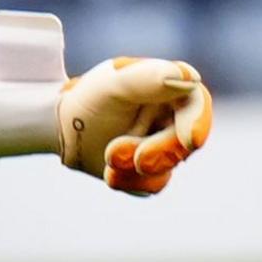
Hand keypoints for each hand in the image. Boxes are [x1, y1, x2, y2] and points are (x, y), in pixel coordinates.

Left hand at [55, 57, 213, 196]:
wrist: (63, 130)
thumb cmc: (91, 98)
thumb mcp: (114, 84)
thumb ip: (149, 77)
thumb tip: (189, 77)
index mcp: (170, 86)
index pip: (197, 103)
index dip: (199, 121)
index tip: (191, 140)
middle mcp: (174, 116)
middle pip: (184, 141)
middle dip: (156, 152)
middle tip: (117, 154)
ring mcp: (166, 145)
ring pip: (169, 166)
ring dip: (135, 167)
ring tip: (108, 156)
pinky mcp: (154, 171)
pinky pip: (154, 184)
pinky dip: (130, 181)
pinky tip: (110, 174)